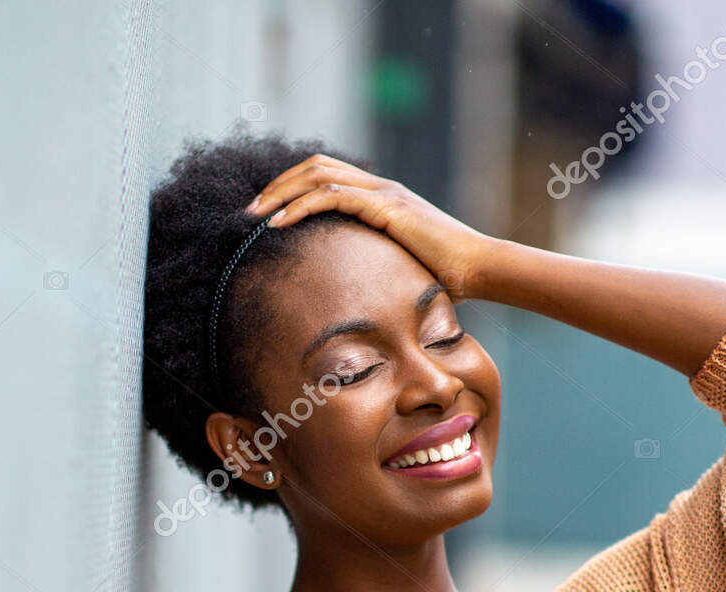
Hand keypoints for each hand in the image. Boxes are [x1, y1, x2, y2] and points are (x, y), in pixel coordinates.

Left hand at [246, 155, 497, 300]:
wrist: (479, 269)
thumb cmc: (444, 277)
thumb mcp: (395, 267)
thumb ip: (369, 265)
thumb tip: (344, 291)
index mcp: (380, 196)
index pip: (324, 174)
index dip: (289, 186)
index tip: (263, 212)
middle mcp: (380, 186)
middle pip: (314, 166)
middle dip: (276, 185)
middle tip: (247, 211)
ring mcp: (383, 193)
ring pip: (318, 175)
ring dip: (280, 193)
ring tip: (254, 216)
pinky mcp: (386, 206)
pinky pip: (332, 195)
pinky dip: (300, 207)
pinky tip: (278, 224)